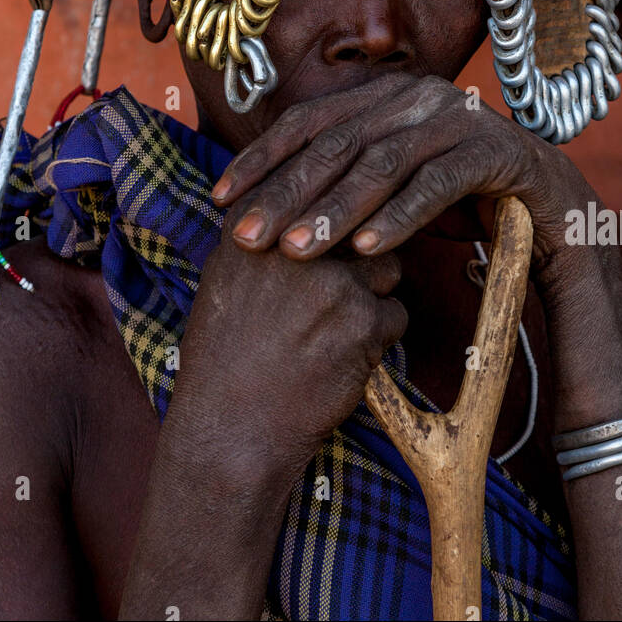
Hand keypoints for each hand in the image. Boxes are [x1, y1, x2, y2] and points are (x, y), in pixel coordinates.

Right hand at [170, 218, 407, 482]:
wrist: (231, 431)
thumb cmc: (225, 358)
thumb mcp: (227, 277)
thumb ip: (268, 234)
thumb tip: (308, 204)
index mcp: (255, 226)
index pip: (318, 190)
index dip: (332, 217)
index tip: (328, 244)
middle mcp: (295, 245)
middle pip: (360, 224)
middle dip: (357, 256)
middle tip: (335, 297)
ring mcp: (332, 281)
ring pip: (386, 267)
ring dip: (371, 297)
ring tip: (331, 334)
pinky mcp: (364, 321)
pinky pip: (395, 314)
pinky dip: (378, 339)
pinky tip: (341, 361)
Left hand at [212, 71, 599, 289]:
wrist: (551, 211)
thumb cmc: (458, 203)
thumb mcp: (390, 192)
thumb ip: (341, 187)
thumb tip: (262, 209)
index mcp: (383, 96)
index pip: (307, 121)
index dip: (260, 158)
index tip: (217, 198)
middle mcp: (416, 95)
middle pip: (336, 142)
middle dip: (285, 191)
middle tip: (246, 236)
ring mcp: (458, 117)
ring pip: (382, 162)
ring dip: (336, 210)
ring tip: (297, 251)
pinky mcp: (496, 150)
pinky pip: (437, 184)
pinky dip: (400, 217)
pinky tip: (367, 252)